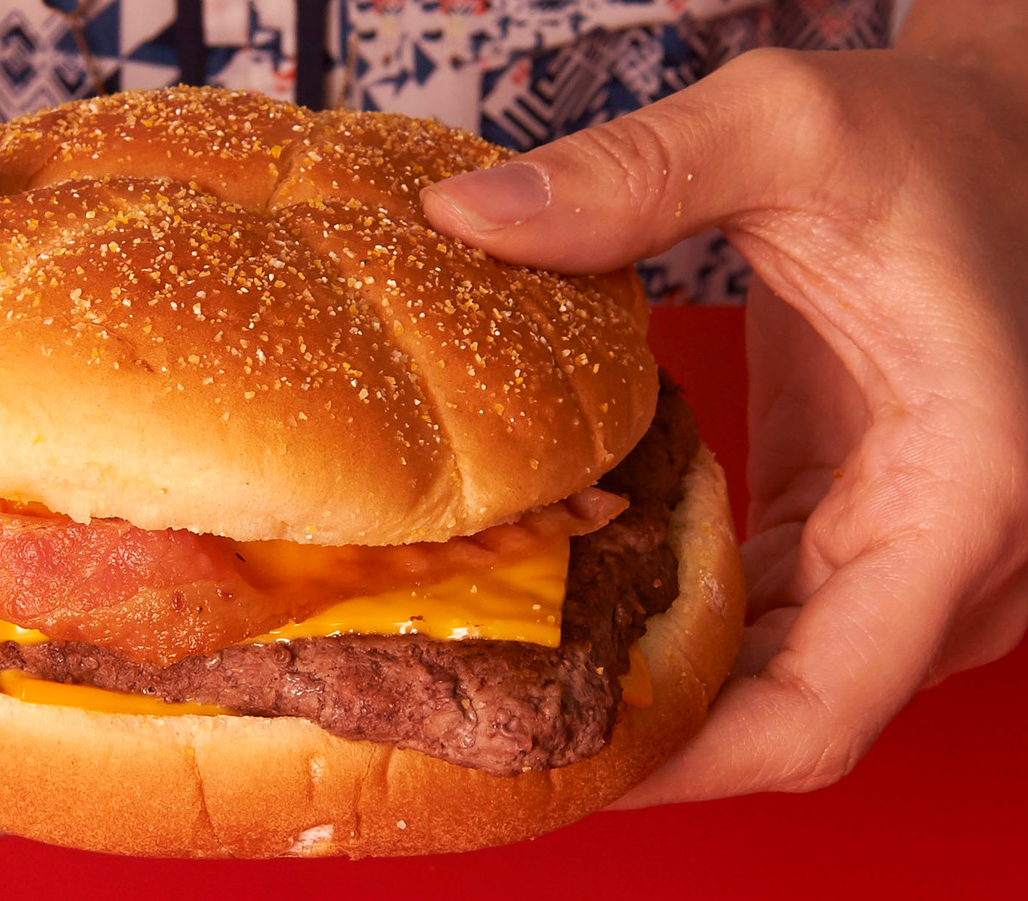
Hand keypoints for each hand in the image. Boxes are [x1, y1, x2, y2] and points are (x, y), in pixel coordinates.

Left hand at [423, 6, 1027, 803]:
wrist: (998, 140)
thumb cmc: (930, 138)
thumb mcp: (787, 129)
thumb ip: (636, 176)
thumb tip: (466, 221)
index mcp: (964, 495)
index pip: (822, 711)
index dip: (683, 762)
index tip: (555, 762)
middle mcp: (958, 561)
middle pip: (789, 725)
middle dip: (642, 739)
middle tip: (485, 715)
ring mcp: (914, 560)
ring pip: (777, 691)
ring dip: (652, 696)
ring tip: (506, 677)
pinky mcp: (861, 536)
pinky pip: (772, 634)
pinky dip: (680, 639)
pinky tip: (576, 614)